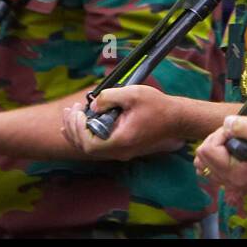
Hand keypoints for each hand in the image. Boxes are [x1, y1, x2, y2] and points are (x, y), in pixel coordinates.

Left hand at [60, 87, 190, 160]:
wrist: (177, 119)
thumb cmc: (158, 106)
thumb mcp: (133, 94)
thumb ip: (110, 97)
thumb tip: (93, 105)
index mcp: (120, 141)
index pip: (88, 144)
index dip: (78, 128)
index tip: (78, 110)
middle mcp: (119, 151)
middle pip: (86, 148)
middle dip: (73, 129)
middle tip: (70, 110)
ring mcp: (121, 152)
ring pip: (91, 149)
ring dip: (78, 132)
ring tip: (71, 116)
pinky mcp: (123, 147)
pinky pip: (99, 145)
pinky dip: (87, 135)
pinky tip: (83, 124)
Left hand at [194, 115, 246, 192]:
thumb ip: (244, 127)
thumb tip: (226, 123)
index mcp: (236, 173)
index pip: (208, 150)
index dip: (220, 133)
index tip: (238, 129)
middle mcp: (231, 182)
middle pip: (202, 156)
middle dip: (217, 139)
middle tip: (237, 134)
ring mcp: (231, 183)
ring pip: (203, 163)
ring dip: (215, 146)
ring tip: (234, 140)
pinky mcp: (233, 179)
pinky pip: (210, 169)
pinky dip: (215, 155)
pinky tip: (230, 149)